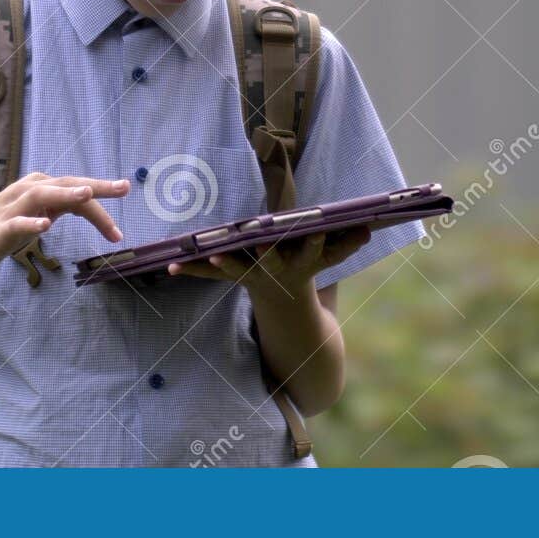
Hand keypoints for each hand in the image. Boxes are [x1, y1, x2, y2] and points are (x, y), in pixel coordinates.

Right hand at [0, 171, 128, 272]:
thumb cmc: (3, 231)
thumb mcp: (37, 216)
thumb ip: (59, 207)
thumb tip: (88, 204)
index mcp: (40, 189)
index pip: (77, 192)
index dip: (102, 204)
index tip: (120, 228)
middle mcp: (28, 192)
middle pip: (66, 185)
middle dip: (96, 186)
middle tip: (124, 188)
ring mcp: (12, 209)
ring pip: (42, 195)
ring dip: (65, 193)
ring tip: (88, 194)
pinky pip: (16, 224)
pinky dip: (31, 223)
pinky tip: (46, 225)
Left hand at [166, 225, 373, 296]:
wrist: (285, 311)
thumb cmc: (308, 272)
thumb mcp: (330, 259)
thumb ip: (346, 244)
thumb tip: (369, 226)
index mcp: (303, 266)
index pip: (314, 252)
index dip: (317, 242)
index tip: (318, 230)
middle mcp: (278, 272)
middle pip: (271, 262)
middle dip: (265, 254)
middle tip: (260, 244)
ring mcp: (254, 276)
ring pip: (235, 269)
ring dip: (219, 262)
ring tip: (205, 254)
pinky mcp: (234, 277)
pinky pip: (211, 273)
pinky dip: (193, 268)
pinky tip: (169, 266)